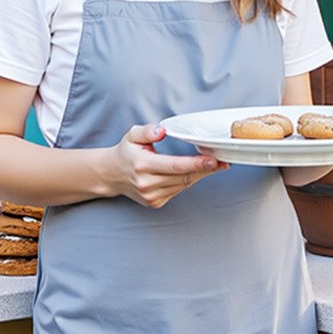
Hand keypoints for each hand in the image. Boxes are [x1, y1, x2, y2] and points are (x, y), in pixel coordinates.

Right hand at [109, 122, 226, 207]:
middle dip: (205, 169)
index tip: (214, 160)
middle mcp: (146, 183)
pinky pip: (178, 191)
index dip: (197, 164)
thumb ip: (147, 130)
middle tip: (222, 162)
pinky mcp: (154, 203)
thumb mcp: (132, 135)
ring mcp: (150, 196)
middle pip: (184, 177)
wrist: (111, 174)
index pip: (176, 166)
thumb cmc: (126, 152)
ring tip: (210, 165)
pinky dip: (187, 182)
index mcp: (142, 165)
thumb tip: (161, 131)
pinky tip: (190, 173)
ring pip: (184, 185)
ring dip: (199, 175)